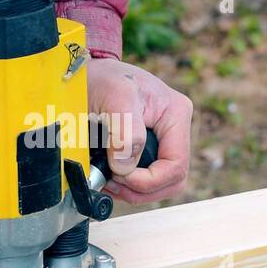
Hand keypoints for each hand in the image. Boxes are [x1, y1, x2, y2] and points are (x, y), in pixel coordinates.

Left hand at [86, 57, 192, 202]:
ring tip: (108, 181)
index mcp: (177, 115)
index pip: (176, 166)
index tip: (119, 177)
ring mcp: (163, 142)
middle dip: (142, 190)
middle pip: (172, 180)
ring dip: (134, 191)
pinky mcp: (148, 150)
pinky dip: (128, 187)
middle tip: (113, 184)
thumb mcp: (114, 95)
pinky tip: (109, 178)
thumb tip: (125, 167)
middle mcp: (175, 130)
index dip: (148, 181)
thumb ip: (125, 131)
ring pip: (160, 185)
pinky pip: (146, 180)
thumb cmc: (103, 79)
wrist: (89, 76)